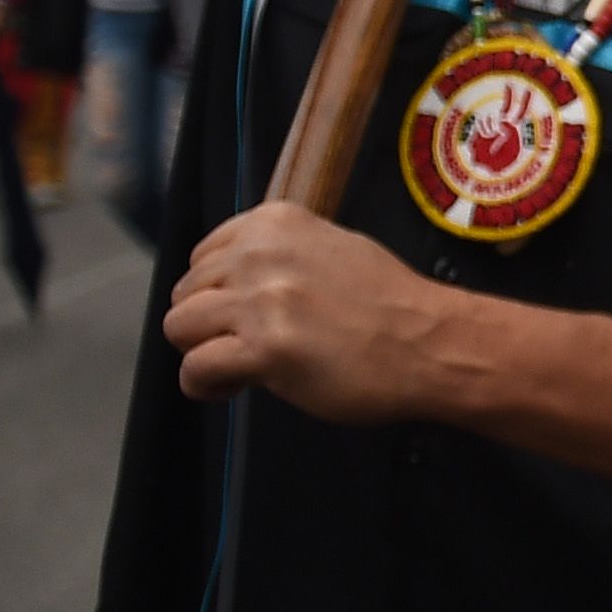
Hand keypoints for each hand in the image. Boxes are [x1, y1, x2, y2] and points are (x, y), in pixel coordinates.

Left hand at [164, 202, 463, 422]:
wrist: (431, 343)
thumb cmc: (392, 305)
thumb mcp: (334, 249)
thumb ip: (281, 256)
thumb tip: (242, 281)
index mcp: (275, 223)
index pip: (203, 255)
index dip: (218, 292)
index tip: (244, 314)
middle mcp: (260, 253)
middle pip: (186, 292)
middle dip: (209, 323)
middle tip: (245, 344)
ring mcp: (260, 300)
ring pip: (180, 327)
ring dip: (202, 351)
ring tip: (237, 367)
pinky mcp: (263, 349)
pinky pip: (195, 368)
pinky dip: (204, 385)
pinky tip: (233, 388)